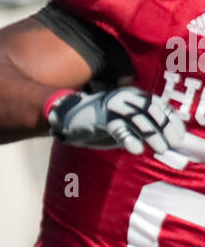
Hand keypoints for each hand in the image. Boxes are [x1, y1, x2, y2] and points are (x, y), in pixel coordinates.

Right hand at [46, 87, 185, 155]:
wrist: (68, 117)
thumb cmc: (100, 123)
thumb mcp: (124, 122)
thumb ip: (141, 128)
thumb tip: (164, 140)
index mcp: (133, 95)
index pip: (158, 105)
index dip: (171, 120)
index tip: (179, 136)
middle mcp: (125, 97)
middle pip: (151, 110)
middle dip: (164, 127)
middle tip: (173, 143)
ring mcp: (112, 106)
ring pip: (138, 119)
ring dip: (152, 135)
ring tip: (161, 149)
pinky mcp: (101, 118)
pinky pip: (118, 129)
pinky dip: (129, 139)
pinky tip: (137, 150)